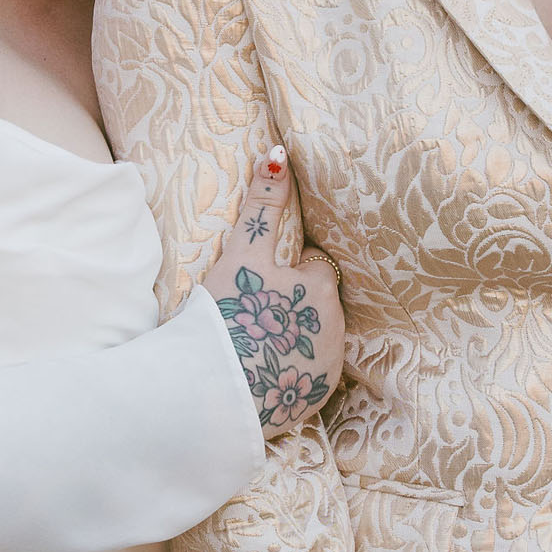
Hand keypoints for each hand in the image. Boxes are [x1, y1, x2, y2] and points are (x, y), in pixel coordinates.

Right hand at [202, 144, 344, 434]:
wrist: (213, 393)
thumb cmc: (228, 316)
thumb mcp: (242, 253)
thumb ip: (263, 203)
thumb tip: (278, 153)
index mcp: (323, 288)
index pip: (310, 266)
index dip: (281, 273)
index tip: (256, 288)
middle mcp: (338, 328)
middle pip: (315, 303)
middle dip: (292, 304)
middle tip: (253, 316)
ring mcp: (329, 367)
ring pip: (316, 338)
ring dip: (295, 337)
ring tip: (256, 344)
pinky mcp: (316, 399)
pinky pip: (308, 374)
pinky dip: (292, 371)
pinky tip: (263, 372)